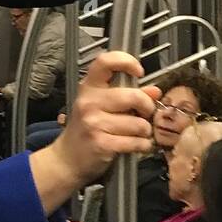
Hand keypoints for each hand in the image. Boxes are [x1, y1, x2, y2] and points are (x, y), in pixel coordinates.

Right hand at [29, 52, 158, 213]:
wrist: (67, 159)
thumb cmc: (86, 130)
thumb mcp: (102, 107)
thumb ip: (129, 96)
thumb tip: (155, 91)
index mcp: (89, 88)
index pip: (105, 62)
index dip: (126, 62)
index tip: (138, 72)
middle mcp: (89, 102)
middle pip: (134, 96)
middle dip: (147, 108)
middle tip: (144, 114)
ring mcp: (94, 123)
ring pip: (139, 123)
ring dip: (144, 131)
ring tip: (135, 134)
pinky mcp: (101, 143)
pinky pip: (136, 142)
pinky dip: (142, 146)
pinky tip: (135, 146)